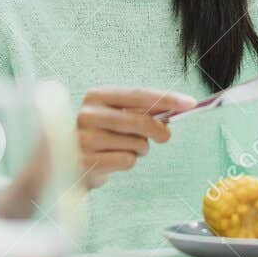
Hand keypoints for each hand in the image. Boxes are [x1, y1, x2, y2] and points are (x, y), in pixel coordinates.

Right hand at [76, 89, 194, 188]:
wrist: (67, 162)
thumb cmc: (101, 136)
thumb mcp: (118, 117)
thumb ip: (142, 111)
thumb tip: (178, 109)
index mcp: (96, 96)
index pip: (138, 94)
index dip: (166, 98)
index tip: (190, 103)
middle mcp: (87, 114)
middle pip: (139, 120)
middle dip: (159, 130)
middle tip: (165, 136)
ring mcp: (84, 139)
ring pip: (135, 143)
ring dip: (140, 149)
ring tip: (124, 149)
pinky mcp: (86, 162)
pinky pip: (126, 161)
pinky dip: (128, 162)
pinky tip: (113, 161)